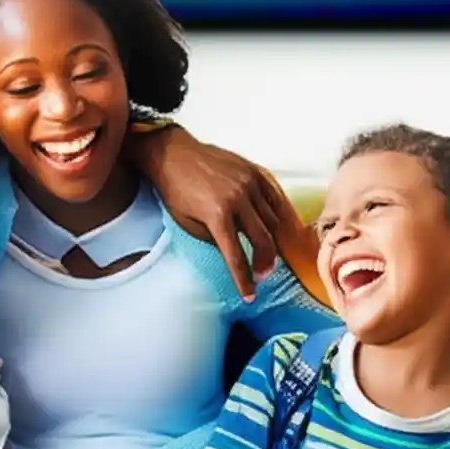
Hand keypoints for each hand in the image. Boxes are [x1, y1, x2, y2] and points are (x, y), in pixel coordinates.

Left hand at [132, 126, 283, 299]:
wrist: (172, 153)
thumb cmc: (175, 190)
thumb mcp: (187, 223)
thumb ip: (213, 240)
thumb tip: (233, 253)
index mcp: (218, 216)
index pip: (236, 256)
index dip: (243, 280)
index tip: (249, 295)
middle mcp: (238, 199)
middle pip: (262, 240)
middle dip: (264, 263)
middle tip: (262, 275)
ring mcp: (248, 183)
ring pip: (271, 219)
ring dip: (270, 239)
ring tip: (266, 252)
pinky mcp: (253, 171)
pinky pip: (273, 196)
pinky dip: (276, 213)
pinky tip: (273, 225)